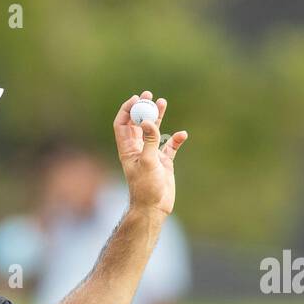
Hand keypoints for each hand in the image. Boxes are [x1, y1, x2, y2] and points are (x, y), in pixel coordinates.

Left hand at [113, 91, 187, 215]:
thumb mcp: (147, 163)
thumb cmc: (146, 188)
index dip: (127, 111)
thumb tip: (147, 121)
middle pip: (137, 124)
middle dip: (142, 109)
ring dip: (158, 117)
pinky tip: (182, 135)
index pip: (122, 125)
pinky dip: (176, 139)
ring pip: (154, 131)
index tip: (136, 99)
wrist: (154, 208)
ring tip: (163, 102)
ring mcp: (151, 155)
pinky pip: (170, 146)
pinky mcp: (164, 162)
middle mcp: (138, 150)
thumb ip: (149, 141)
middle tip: (149, 95)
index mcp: (127, 150)